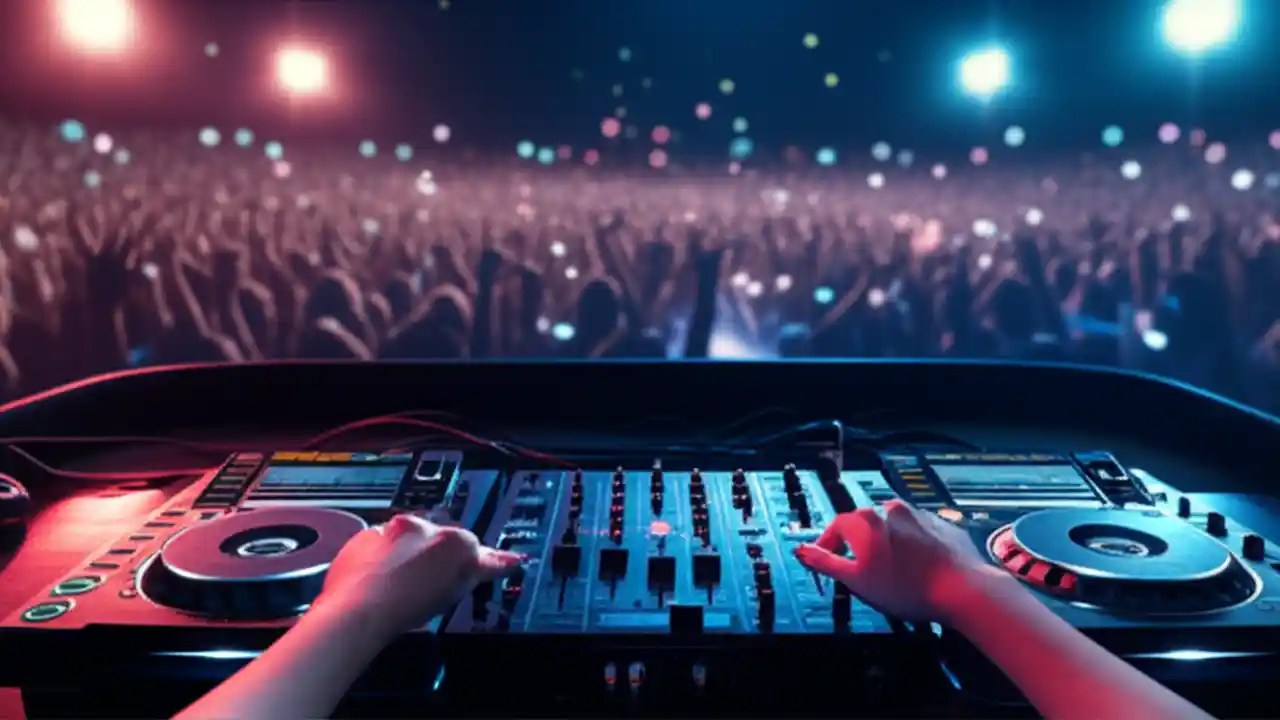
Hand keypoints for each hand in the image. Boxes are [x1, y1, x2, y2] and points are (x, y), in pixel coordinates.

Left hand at [316, 515, 521, 639]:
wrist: (356, 612)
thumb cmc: (407, 607)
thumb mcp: (455, 592)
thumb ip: (482, 569)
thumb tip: (507, 560)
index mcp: (451, 539)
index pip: (471, 544)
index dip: (474, 560)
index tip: (476, 567)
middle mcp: (421, 525)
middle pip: (437, 537)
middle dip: (436, 555)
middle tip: (431, 584)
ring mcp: (389, 530)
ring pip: (407, 537)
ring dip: (409, 554)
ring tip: (404, 587)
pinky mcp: (362, 539)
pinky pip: (378, 543)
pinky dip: (382, 556)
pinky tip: (379, 581)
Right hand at [795, 500, 1000, 623]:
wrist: (961, 588)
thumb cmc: (905, 587)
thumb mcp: (856, 581)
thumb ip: (825, 563)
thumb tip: (801, 551)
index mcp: (865, 521)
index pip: (835, 527)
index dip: (827, 545)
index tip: (826, 561)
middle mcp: (890, 509)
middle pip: (864, 526)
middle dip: (859, 546)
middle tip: (860, 572)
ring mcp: (919, 515)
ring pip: (892, 529)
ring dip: (887, 545)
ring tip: (892, 573)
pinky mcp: (942, 526)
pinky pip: (919, 534)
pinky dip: (913, 547)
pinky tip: (917, 569)